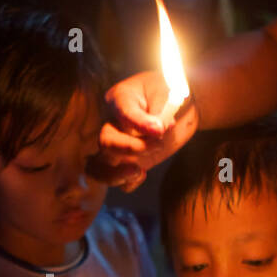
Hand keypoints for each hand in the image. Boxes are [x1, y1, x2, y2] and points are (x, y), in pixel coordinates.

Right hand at [89, 72, 198, 187]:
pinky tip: (144, 173)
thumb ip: (161, 112)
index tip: (159, 129)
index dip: (139, 123)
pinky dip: (129, 183)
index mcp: (120, 98)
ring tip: (139, 171)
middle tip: (158, 143)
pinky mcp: (127, 161)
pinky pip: (119, 180)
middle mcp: (112, 123)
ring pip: (98, 167)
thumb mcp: (169, 95)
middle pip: (105, 142)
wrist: (178, 105)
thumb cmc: (170, 93)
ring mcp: (117, 145)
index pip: (122, 112)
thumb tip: (157, 131)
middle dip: (130, 148)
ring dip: (115, 175)